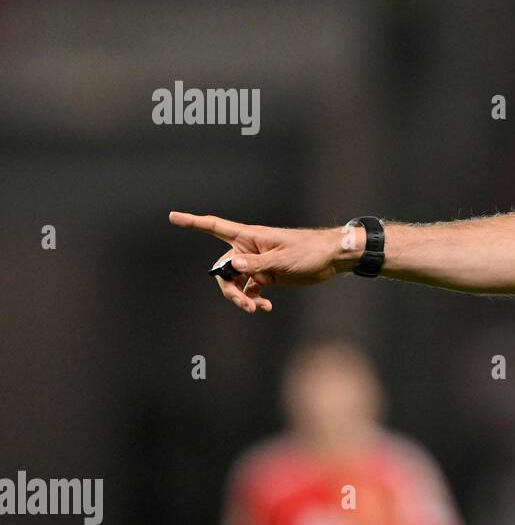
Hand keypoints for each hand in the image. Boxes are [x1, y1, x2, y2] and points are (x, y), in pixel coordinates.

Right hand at [169, 211, 352, 313]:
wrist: (331, 259)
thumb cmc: (309, 251)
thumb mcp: (282, 259)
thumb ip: (256, 264)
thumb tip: (231, 266)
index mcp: (249, 237)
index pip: (215, 227)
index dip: (193, 223)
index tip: (172, 216)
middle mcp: (249, 249)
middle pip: (223, 268)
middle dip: (228, 287)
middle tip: (243, 304)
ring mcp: (257, 263)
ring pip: (235, 282)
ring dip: (240, 297)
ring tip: (256, 307)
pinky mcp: (266, 276)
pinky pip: (249, 289)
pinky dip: (252, 299)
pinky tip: (264, 307)